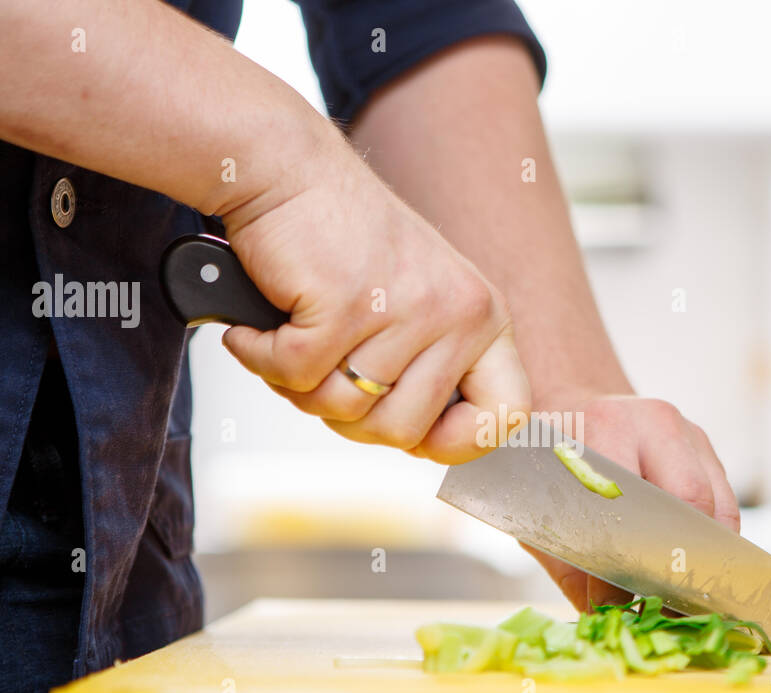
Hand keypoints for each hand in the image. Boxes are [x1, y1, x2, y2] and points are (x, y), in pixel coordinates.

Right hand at [217, 135, 529, 463]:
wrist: (288, 170)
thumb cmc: (345, 247)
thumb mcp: (418, 305)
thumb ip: (432, 370)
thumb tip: (424, 445)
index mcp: (485, 317)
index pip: (509, 413)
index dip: (461, 441)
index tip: (420, 436)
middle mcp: (458, 312)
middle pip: (404, 432)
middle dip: (350, 420)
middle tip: (325, 372)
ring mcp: (404, 307)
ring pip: (344, 409)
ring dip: (300, 386)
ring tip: (297, 334)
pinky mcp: (343, 303)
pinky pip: (295, 376)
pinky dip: (262, 357)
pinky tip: (261, 325)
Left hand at [526, 393, 740, 611]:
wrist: (570, 406)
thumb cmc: (549, 462)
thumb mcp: (542, 507)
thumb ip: (571, 563)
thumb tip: (604, 616)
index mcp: (604, 426)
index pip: (637, 500)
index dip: (637, 557)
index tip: (632, 601)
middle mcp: (654, 422)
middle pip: (692, 499)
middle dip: (682, 556)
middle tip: (665, 600)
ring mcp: (688, 432)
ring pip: (719, 505)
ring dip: (705, 553)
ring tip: (683, 591)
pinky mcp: (706, 447)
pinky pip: (725, 503)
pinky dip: (712, 540)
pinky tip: (693, 564)